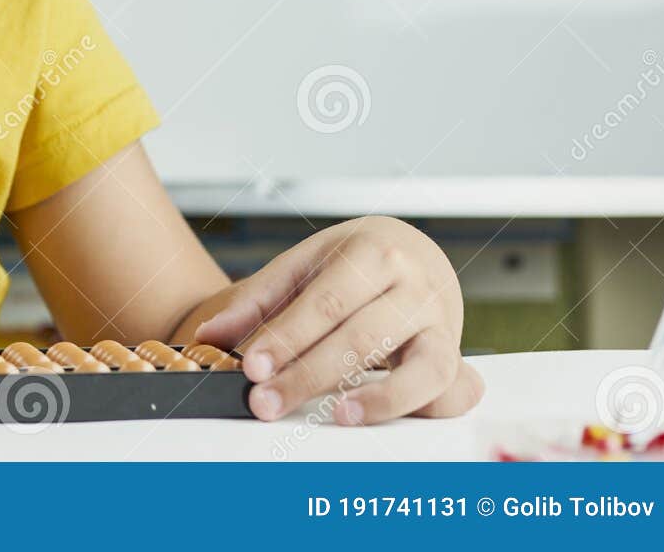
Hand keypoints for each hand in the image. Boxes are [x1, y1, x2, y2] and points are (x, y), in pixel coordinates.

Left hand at [193, 215, 483, 424]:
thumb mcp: (303, 264)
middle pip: (362, 339)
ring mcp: (441, 323)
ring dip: (378, 399)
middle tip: (266, 401)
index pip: (325, 303)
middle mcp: (414, 285)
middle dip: (308, 375)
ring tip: (333, 416)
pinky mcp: (454, 356)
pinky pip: (451, 391)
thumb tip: (210, 336)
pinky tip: (379, 415)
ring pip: (420, 369)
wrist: (411, 248)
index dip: (288, 338)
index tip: (252, 367)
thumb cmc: (353, 260)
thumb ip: (258, 301)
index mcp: (372, 252)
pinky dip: (423, 408)